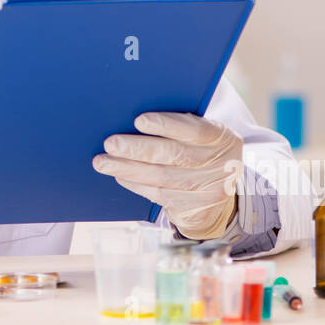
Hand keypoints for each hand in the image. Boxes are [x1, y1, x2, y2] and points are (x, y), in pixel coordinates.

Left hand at [91, 112, 242, 240]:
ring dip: (127, 168)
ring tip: (103, 162)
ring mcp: (207, 189)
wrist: (220, 193)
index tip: (138, 121)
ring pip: (161, 177)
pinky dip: (135, 184)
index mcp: (220, 137)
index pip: (193, 129)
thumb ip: (181, 124)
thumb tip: (134, 115)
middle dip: (137, 148)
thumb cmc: (201, 151)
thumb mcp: (203, 136)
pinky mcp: (193, 208)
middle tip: (111, 143)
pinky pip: (158, 194)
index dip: (166, 125)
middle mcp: (218, 163)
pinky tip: (119, 175)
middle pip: (173, 154)